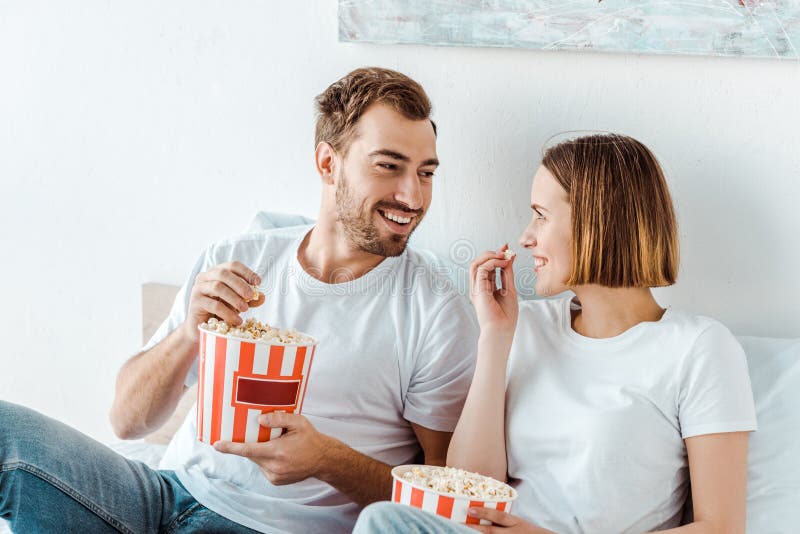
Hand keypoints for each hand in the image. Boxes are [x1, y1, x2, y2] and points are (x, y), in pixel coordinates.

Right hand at [180, 261, 265, 342]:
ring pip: (217, 287)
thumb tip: (263, 297)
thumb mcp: (238, 303)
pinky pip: (213, 305)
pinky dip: (228, 312)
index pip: (233, 265)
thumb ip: (250, 299)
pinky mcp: (195, 302)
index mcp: (217, 272)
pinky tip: (237, 320)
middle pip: (223, 273)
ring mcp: (198, 288)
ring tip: (245, 309)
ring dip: (234, 298)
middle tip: (251, 295)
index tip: (258, 282)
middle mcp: (205, 276)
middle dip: (240, 284)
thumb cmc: (220, 311)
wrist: (201, 327)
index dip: (246, 272)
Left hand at [213, 412, 336, 484]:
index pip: (248, 450)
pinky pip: (263, 467)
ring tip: (279, 445)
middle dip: (250, 443)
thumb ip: (279, 419)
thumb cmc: (310, 439)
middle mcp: (274, 466)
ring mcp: (274, 476)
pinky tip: (281, 455)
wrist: (323, 460)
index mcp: (278, 451)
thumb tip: (260, 420)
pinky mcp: (275, 481)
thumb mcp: (299, 423)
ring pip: (257, 460)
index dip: (231, 447)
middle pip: (252, 454)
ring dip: (261, 452)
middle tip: (265, 435)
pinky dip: (266, 459)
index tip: (217, 445)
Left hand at [466, 507, 554, 532]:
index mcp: (515, 523)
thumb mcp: (518, 521)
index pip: (499, 517)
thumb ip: (502, 517)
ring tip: (459, 533)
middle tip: (456, 524)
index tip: (470, 509)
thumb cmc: (527, 531)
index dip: (485, 512)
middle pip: (489, 532)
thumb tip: (480, 508)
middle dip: (473, 528)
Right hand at [469, 244, 518, 339]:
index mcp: (485, 287)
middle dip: (491, 253)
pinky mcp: (477, 290)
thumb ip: (507, 273)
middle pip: (478, 263)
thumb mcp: (509, 289)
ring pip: (476, 264)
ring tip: (503, 255)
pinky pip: (480, 270)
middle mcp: (478, 287)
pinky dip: (492, 263)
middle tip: (505, 250)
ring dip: (490, 256)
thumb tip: (509, 257)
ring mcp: (475, 289)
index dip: (495, 255)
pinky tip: (502, 263)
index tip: (506, 248)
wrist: (502, 329)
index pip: (486, 266)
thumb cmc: (506, 315)